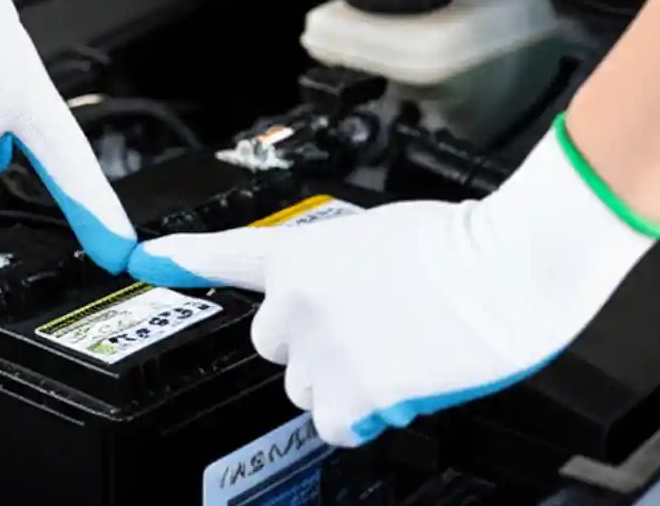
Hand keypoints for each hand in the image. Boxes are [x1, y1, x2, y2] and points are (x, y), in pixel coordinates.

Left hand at [127, 119, 659, 445]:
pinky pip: (335, 424)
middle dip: (309, 346)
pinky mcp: (357, 391)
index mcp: (304, 252)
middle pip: (271, 344)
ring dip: (340, 383)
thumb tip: (345, 300)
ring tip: (395, 359)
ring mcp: (324, 348)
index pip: (224, 254)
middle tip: (364, 334)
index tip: (144, 256)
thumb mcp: (384, 234)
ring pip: (304, 390)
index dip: (179, 259)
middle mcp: (298, 300)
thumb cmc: (469, 242)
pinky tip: (400, 390)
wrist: (515, 264)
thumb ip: (342, 269)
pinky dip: (363, 416)